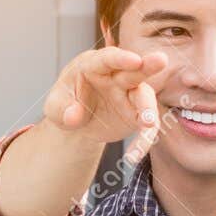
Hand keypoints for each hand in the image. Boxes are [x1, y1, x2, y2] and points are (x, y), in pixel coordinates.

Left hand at [43, 46, 170, 163]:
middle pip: (135, 70)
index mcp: (93, 66)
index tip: (135, 60)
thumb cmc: (64, 105)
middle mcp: (116, 77)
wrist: (76, 123)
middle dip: (148, 65)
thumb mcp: (54, 107)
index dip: (122, 58)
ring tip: (148, 124)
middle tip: (161, 60)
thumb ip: (61, 109)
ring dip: (148, 110)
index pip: (108, 59)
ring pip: (145, 98)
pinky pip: (145, 127)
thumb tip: (73, 116)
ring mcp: (129, 94)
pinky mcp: (137, 114)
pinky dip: (142, 141)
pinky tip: (133, 156)